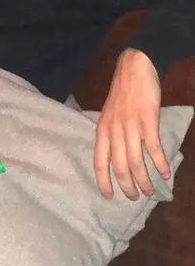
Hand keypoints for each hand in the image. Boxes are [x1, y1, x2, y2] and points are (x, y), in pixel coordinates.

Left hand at [94, 48, 169, 200]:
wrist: (134, 68)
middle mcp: (114, 131)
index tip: (109, 196)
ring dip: (144, 180)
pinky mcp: (148, 121)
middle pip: (119, 167)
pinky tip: (165, 174)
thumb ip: (111, 134)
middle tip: (135, 197)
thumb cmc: (123, 92)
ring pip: (136, 162)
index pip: (99, 162)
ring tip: (151, 191)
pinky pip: (154, 149)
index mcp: (102, 130)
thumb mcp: (109, 114)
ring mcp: (131, 126)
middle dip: (127, 186)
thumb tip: (116, 156)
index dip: (103, 182)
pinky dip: (160, 164)